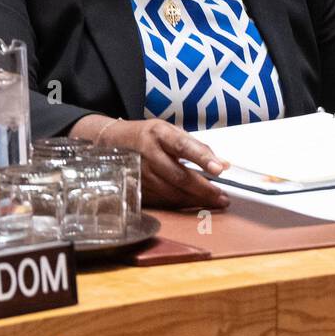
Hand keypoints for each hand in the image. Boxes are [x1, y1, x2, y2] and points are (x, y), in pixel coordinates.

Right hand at [72, 115, 229, 209]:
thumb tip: (224, 164)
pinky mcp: (135, 188)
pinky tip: (193, 204)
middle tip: (222, 197)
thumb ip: (197, 147)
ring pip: (171, 192)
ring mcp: (139, 173)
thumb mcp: (170, 131)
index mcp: (158, 133)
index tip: (219, 169)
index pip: (183, 146)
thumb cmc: (146, 135)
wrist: (110, 141)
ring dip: (194, 199)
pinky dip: (180, 203)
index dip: (202, 157)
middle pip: (179, 175)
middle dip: (203, 189)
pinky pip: (161, 200)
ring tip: (214, 202)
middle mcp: (147, 153)